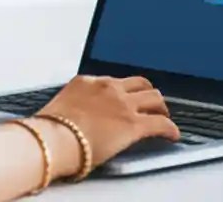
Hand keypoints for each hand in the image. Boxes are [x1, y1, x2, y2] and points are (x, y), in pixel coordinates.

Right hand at [34, 75, 179, 175]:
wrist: (53, 139)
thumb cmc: (50, 130)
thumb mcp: (58, 108)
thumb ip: (72, 108)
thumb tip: (74, 120)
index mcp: (87, 82)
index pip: (113, 81)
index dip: (124, 91)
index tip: (125, 98)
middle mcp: (108, 88)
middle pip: (139, 83)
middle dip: (147, 93)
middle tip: (151, 104)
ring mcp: (123, 105)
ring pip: (154, 98)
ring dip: (161, 107)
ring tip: (164, 116)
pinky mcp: (134, 124)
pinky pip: (161, 124)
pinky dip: (170, 129)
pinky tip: (173, 134)